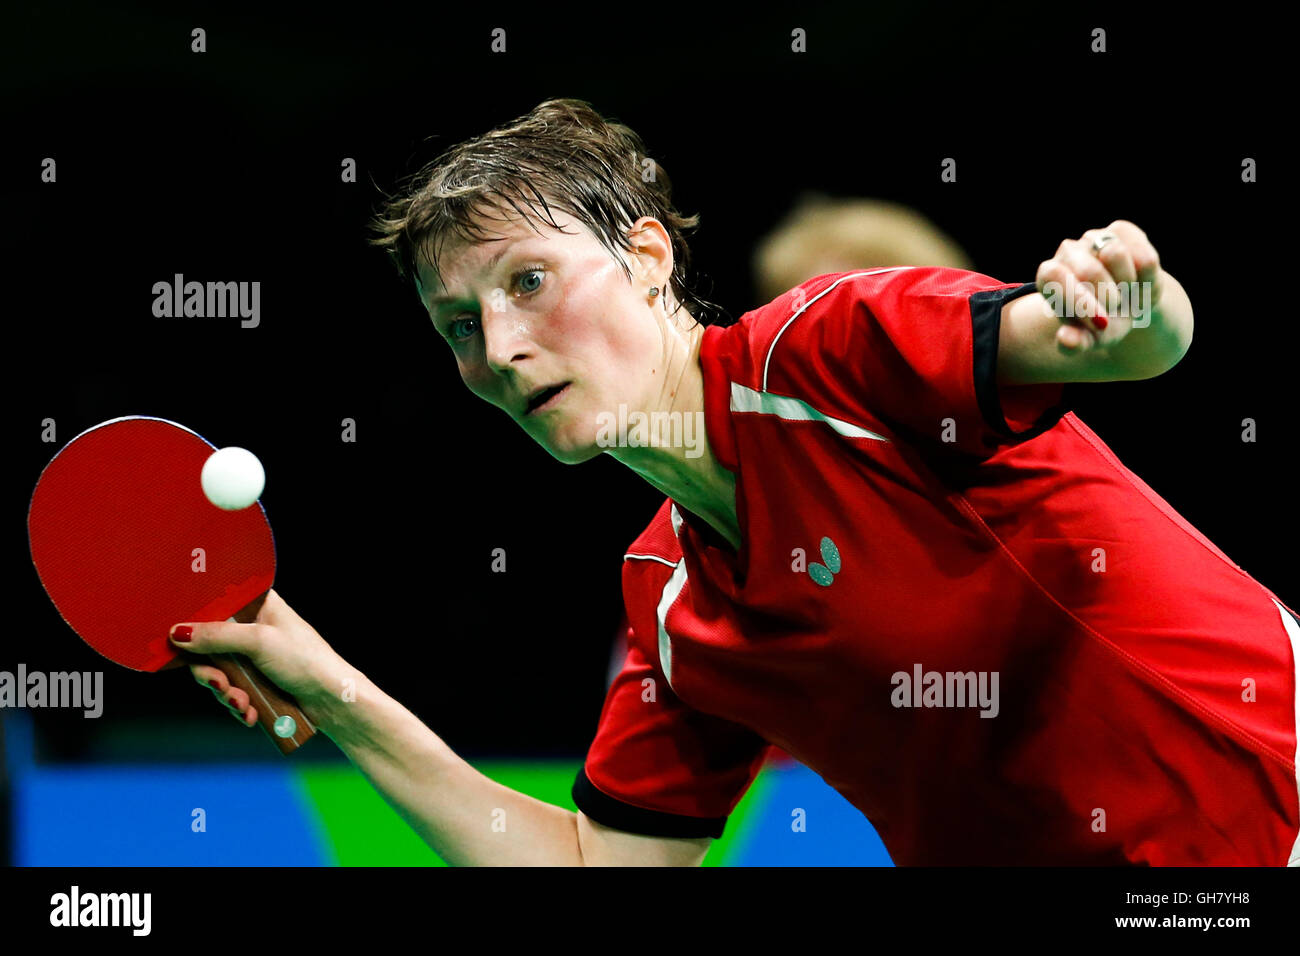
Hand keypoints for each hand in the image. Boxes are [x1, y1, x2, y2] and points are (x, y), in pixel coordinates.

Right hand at [170, 589, 349, 728]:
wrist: (332, 699)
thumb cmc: (305, 659)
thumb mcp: (258, 642)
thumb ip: (216, 636)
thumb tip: (177, 633)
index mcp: (258, 604)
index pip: (215, 605)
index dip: (195, 623)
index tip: (179, 641)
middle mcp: (254, 626)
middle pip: (209, 645)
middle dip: (211, 671)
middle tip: (220, 684)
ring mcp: (255, 655)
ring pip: (219, 672)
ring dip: (227, 693)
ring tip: (243, 704)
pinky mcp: (258, 680)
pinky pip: (234, 691)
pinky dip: (239, 704)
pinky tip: (251, 714)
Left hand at [1036, 219, 1162, 351]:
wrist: (1130, 306)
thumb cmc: (1101, 323)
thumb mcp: (1089, 338)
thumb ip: (1074, 343)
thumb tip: (1067, 341)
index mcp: (1049, 276)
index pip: (1054, 276)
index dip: (1079, 300)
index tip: (1102, 322)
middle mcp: (1067, 251)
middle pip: (1089, 270)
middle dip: (1108, 297)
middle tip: (1115, 307)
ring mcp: (1094, 237)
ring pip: (1116, 254)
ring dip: (1127, 283)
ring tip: (1126, 294)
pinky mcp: (1122, 230)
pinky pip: (1143, 253)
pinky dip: (1147, 277)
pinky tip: (1139, 282)